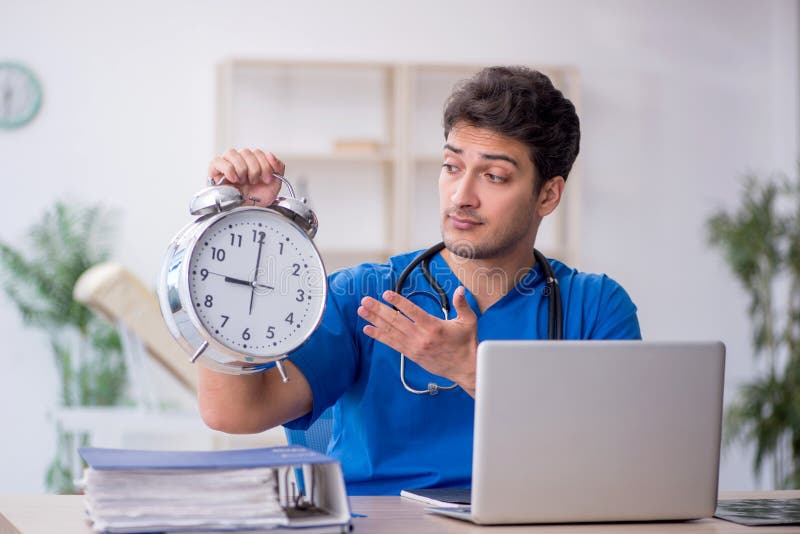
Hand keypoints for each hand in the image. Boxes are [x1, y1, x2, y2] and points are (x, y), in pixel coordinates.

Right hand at [207, 148, 284, 206]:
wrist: (245, 214)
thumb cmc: (256, 201)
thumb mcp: (274, 185)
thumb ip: (278, 167)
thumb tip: (270, 154)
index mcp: (253, 163)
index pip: (258, 152)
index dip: (265, 164)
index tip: (267, 179)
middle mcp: (239, 162)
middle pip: (246, 152)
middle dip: (254, 169)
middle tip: (254, 182)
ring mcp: (226, 165)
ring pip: (232, 153)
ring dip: (242, 168)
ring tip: (243, 181)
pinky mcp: (214, 171)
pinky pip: (218, 161)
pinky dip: (228, 169)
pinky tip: (234, 179)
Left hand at [357, 287, 478, 396]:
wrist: (465, 368)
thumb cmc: (467, 343)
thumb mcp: (468, 321)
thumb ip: (462, 304)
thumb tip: (460, 289)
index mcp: (433, 326)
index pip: (412, 311)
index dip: (398, 302)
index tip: (386, 294)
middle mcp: (421, 337)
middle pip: (396, 320)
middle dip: (378, 309)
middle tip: (365, 300)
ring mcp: (414, 347)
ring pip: (391, 331)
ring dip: (375, 320)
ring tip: (362, 311)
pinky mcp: (412, 354)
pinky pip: (392, 344)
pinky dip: (379, 336)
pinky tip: (368, 329)